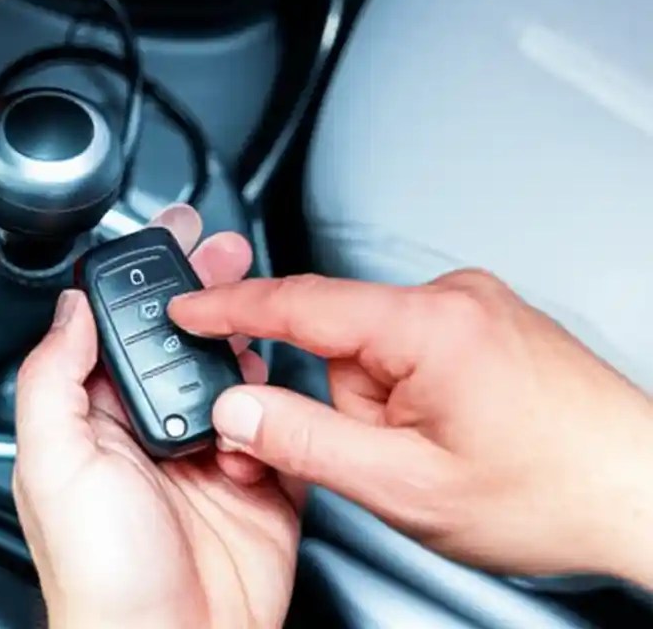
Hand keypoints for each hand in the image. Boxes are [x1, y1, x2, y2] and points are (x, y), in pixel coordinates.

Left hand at [13, 205, 300, 628]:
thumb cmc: (99, 579)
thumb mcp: (53, 465)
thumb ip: (53, 379)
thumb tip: (69, 309)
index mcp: (93, 421)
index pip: (116, 329)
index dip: (141, 280)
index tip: (165, 237)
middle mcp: (150, 432)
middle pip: (183, 341)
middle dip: (206, 293)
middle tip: (224, 252)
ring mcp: (208, 456)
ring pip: (237, 375)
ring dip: (249, 350)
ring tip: (253, 332)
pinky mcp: (260, 485)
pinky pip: (283, 428)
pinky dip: (283, 416)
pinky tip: (265, 421)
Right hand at [169, 269, 652, 585]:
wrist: (643, 495)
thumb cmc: (553, 491)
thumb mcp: (404, 485)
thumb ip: (304, 441)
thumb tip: (237, 408)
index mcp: (427, 325)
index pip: (297, 301)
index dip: (228, 307)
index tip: (184, 308)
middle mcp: (453, 298)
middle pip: (336, 339)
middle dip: (341, 403)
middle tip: (385, 456)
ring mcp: (476, 306)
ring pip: (373, 352)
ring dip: (381, 406)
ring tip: (440, 451)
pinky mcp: (490, 323)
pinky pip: (410, 350)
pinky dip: (410, 394)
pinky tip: (456, 434)